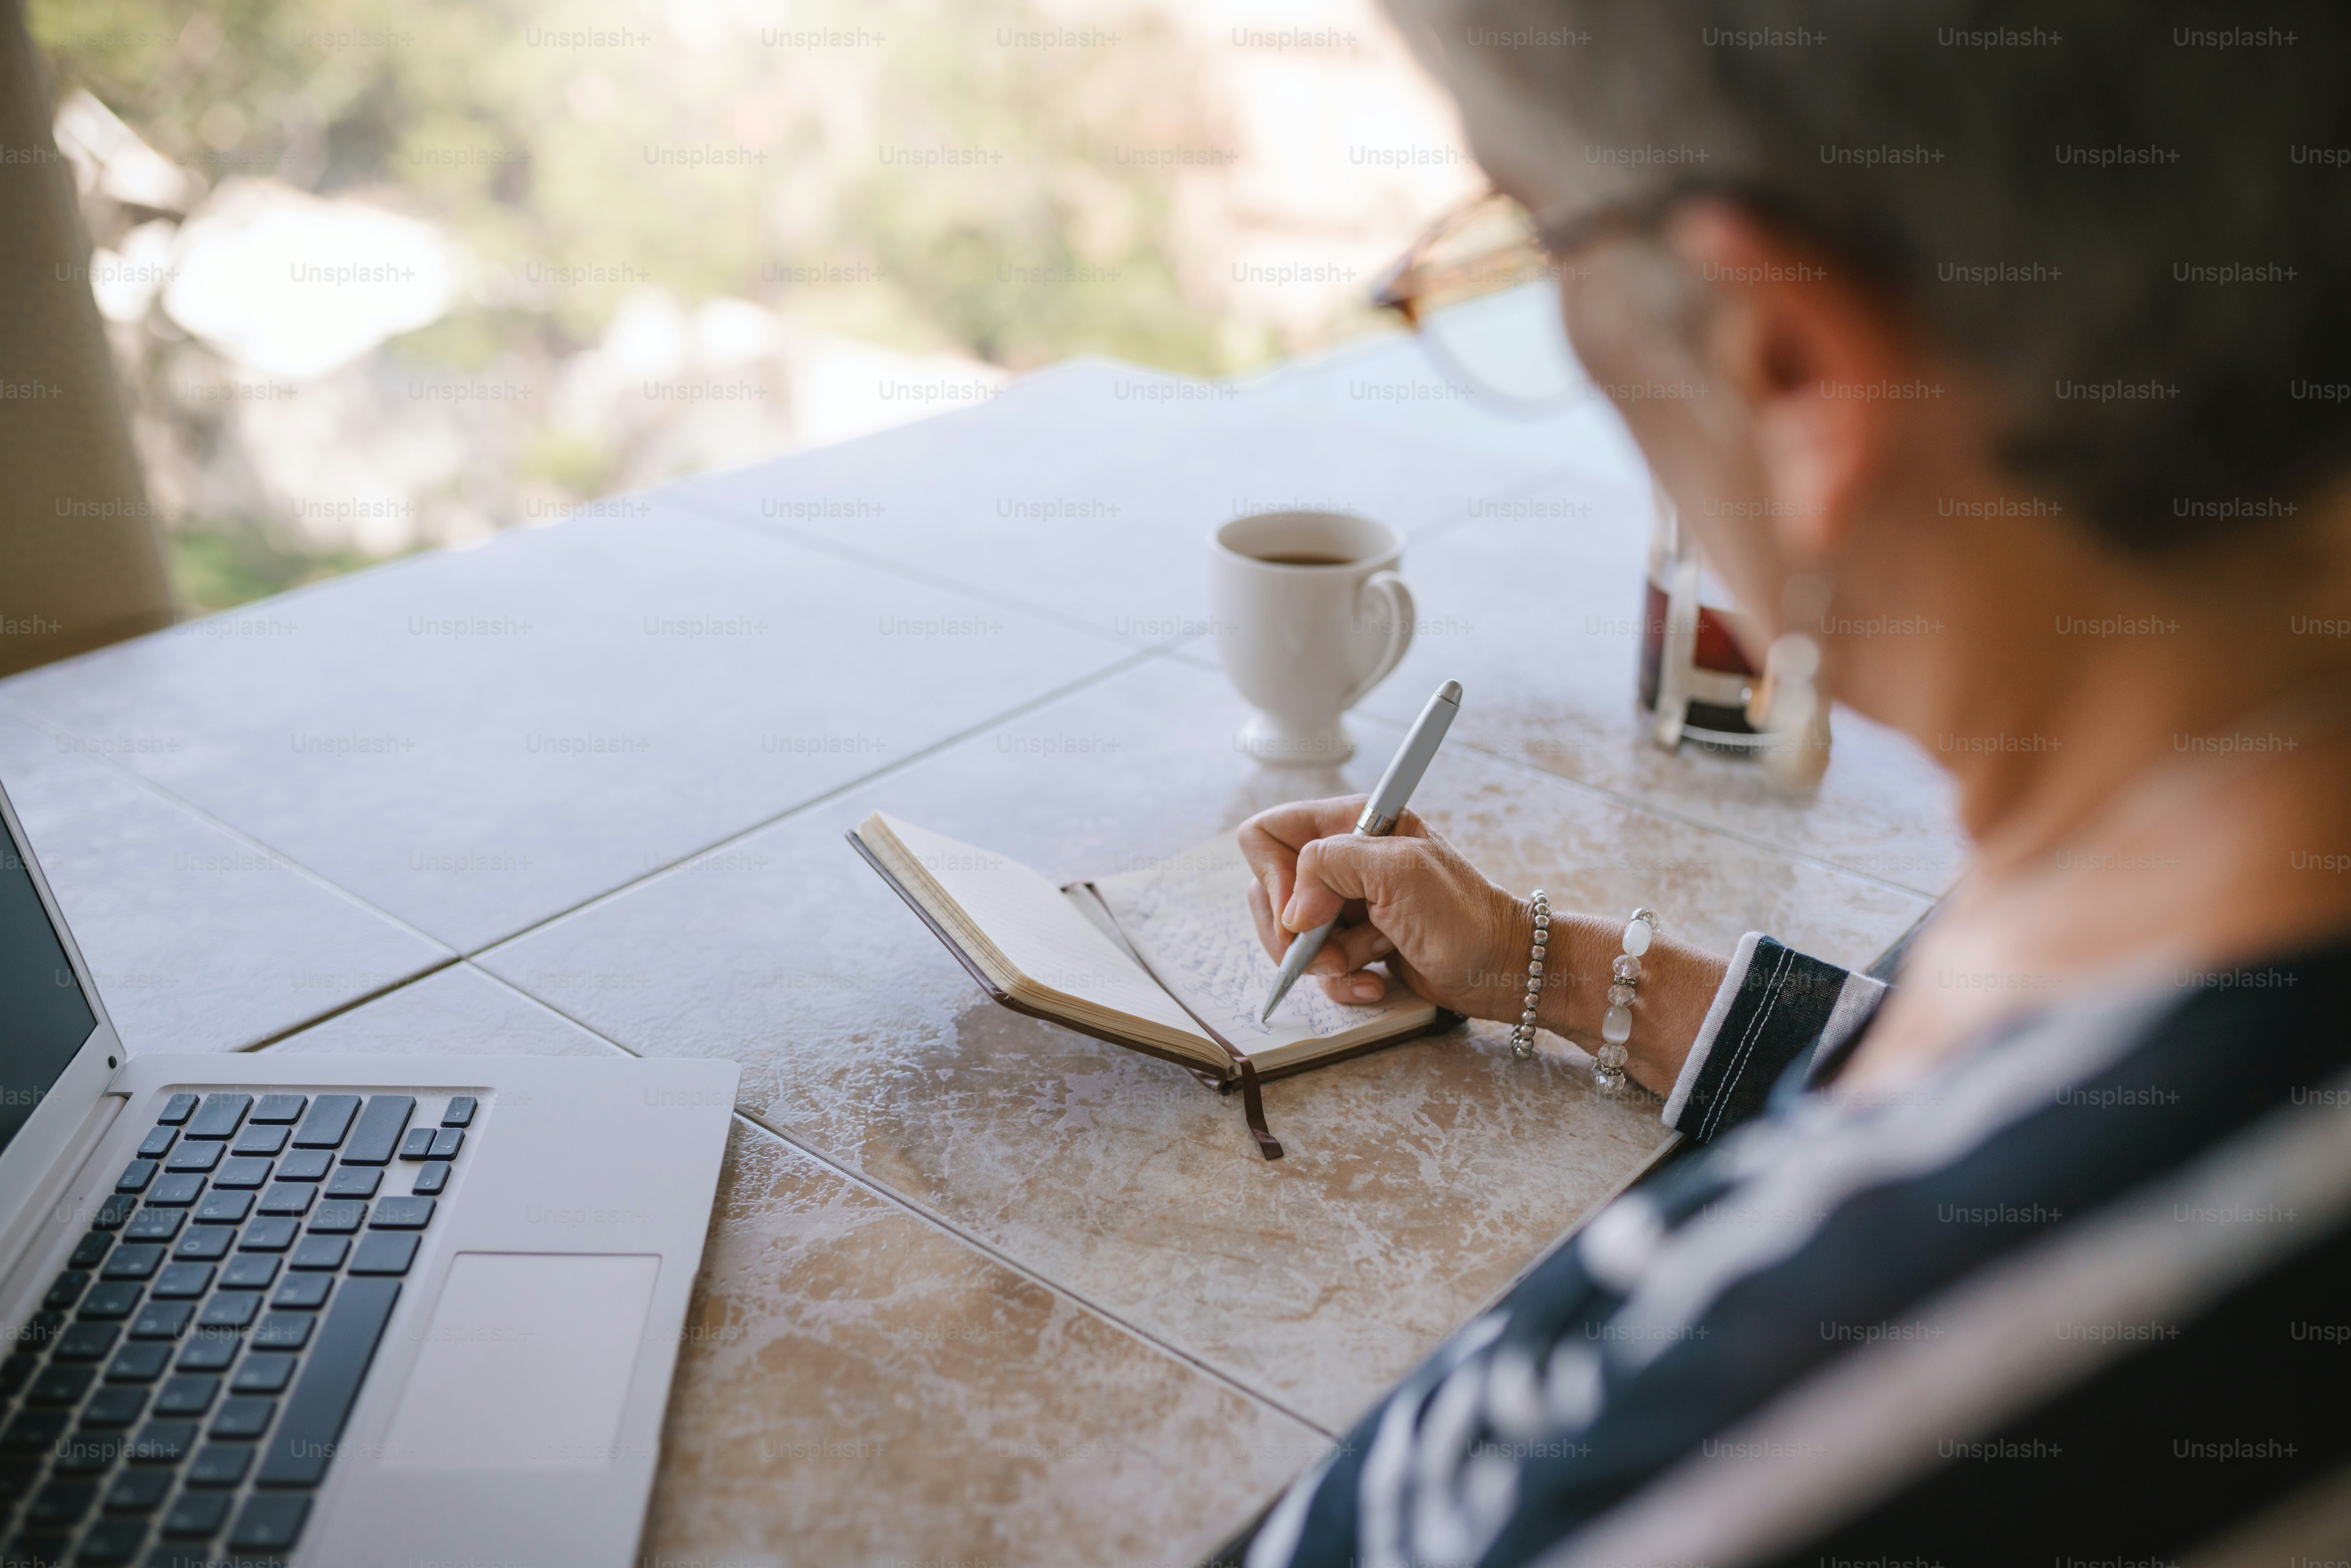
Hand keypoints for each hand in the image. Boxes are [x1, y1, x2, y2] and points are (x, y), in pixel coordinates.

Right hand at [1236, 796, 1730, 1095]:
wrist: (1505, 970)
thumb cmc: (1464, 917)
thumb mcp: (1399, 871)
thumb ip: (1330, 866)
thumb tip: (1292, 912)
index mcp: (1351, 824)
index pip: (1267, 834)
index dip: (1275, 876)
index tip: (1305, 911)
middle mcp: (1344, 859)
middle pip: (1269, 892)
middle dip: (1295, 932)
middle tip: (1331, 951)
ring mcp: (1347, 904)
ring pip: (1289, 935)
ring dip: (1322, 960)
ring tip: (1364, 964)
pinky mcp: (1354, 942)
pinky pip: (1317, 966)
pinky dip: (1342, 981)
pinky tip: (1375, 982)